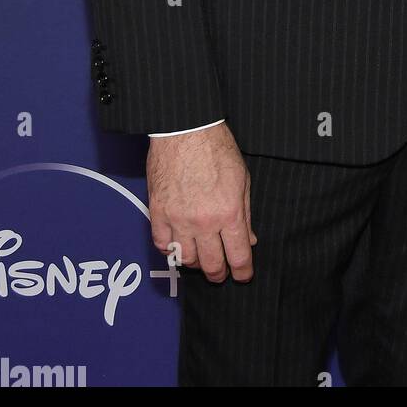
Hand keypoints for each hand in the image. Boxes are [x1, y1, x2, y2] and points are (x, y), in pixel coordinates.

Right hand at [147, 122, 256, 282]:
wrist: (186, 130)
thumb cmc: (217, 149)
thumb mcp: (242, 179)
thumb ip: (245, 213)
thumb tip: (249, 239)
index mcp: (229, 213)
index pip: (238, 255)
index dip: (242, 272)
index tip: (243, 276)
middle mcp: (203, 222)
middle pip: (211, 265)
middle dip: (219, 274)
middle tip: (222, 274)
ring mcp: (178, 219)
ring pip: (186, 259)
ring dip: (196, 263)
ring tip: (201, 258)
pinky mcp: (157, 213)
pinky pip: (162, 244)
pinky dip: (171, 250)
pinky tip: (178, 245)